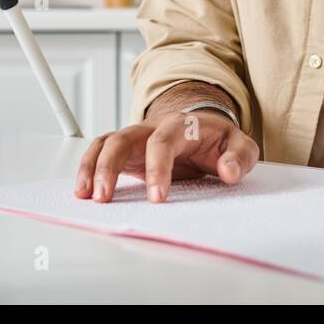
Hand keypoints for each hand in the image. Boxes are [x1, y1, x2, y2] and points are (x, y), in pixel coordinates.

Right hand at [74, 111, 258, 203]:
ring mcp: (137, 138)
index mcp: (182, 125)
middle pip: (124, 137)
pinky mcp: (127, 151)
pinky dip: (88, 168)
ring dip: (93, 167)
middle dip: (110, 166)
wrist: (205, 129)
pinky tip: (83, 190)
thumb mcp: (240, 145)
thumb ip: (239, 157)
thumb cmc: (219, 140)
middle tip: (105, 196)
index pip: (163, 141)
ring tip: (86, 195)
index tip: (157, 198)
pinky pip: (100, 152)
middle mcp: (153, 128)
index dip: (157, 168)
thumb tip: (228, 171)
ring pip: (106, 143)